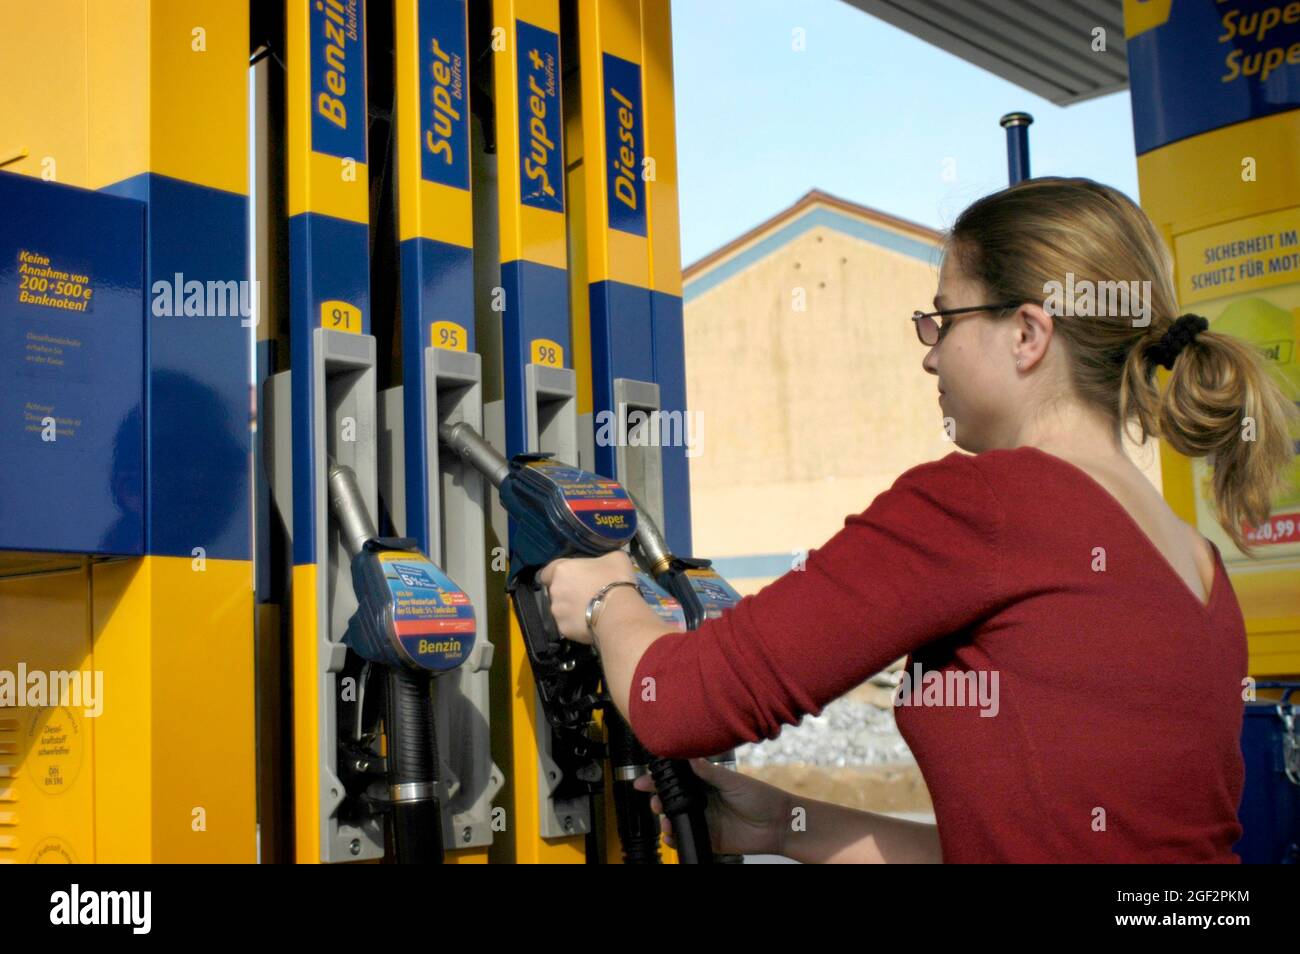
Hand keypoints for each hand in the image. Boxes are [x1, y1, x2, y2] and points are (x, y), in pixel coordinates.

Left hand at [537, 550, 637, 643]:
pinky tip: (591, 622)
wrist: (618, 612)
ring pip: (561, 609)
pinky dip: (577, 624)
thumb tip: (605, 563)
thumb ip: (603, 559)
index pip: (547, 572)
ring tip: (590, 610)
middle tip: (586, 593)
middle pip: (556, 591)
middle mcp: (554, 590)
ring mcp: (557, 611)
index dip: (557, 575)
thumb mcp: (615, 558)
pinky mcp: (564, 629)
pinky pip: (569, 624)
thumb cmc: (614, 580)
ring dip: (571, 609)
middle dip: (568, 592)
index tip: (570, 578)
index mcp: (562, 569)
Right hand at [634, 757, 792, 857]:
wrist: (778, 824)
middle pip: (672, 799)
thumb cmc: (760, 797)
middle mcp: (702, 800)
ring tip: (665, 818)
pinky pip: (685, 837)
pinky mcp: (708, 837)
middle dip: (657, 799)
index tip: (644, 780)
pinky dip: (674, 838)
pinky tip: (671, 835)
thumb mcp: (734, 781)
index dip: (660, 779)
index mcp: (707, 782)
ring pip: (675, 818)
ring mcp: (704, 819)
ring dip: (665, 818)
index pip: (679, 779)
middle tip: (654, 800)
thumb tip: (690, 758)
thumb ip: (711, 772)